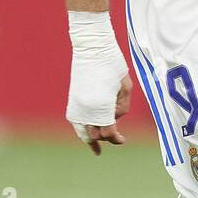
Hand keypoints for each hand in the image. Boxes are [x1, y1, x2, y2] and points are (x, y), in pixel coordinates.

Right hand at [65, 18, 132, 154]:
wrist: (92, 48)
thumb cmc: (113, 65)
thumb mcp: (125, 88)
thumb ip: (122, 107)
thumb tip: (114, 119)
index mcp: (102, 106)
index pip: (108, 131)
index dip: (116, 138)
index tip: (122, 140)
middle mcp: (87, 109)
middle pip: (96, 134)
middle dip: (106, 137)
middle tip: (116, 138)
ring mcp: (77, 106)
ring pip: (82, 131)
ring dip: (91, 138)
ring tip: (96, 148)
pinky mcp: (72, 101)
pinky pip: (76, 122)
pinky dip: (81, 130)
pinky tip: (87, 136)